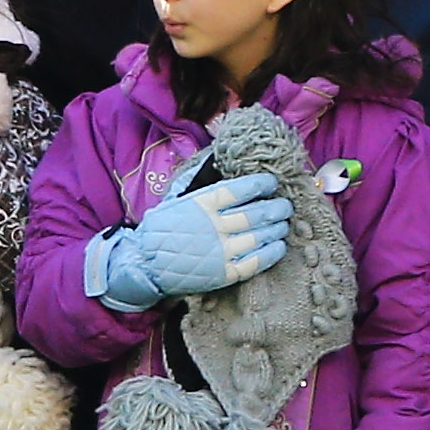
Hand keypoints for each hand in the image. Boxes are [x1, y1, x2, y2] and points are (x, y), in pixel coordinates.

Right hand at [93, 168, 289, 309]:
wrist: (144, 264)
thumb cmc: (162, 227)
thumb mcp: (176, 198)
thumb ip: (198, 180)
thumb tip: (218, 156)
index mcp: (202, 204)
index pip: (241, 189)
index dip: (262, 184)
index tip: (272, 183)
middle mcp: (213, 226)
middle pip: (257, 213)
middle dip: (277, 207)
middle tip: (285, 206)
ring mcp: (220, 251)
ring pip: (261, 236)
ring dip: (278, 228)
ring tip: (283, 223)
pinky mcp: (224, 274)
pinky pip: (256, 262)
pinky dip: (272, 252)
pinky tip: (279, 245)